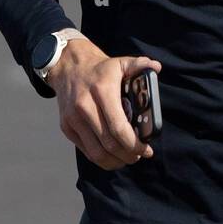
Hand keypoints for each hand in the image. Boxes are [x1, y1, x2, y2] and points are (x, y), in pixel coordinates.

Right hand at [47, 43, 159, 170]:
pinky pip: (85, 150)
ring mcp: (73, 119)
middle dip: (128, 154)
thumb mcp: (120, 62)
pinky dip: (101, 159)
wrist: (68, 67)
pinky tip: (112, 156)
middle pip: (109, 143)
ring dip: (115, 161)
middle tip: (139, 155)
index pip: (119, 127)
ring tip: (127, 158)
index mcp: (102, 91)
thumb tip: (156, 68)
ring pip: (96, 152)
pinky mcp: (66, 127)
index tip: (146, 149)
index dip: (134, 144)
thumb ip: (140, 64)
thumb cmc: (99, 69)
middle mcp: (84, 106)